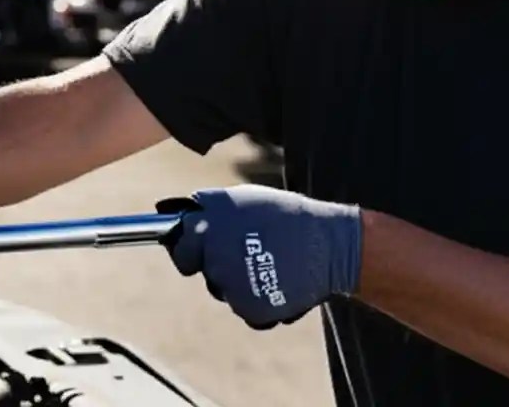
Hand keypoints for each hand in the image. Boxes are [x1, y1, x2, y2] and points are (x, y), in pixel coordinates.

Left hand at [159, 184, 361, 328]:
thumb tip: (181, 212)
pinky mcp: (246, 306)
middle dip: (213, 264)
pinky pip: (244, 308)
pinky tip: (278, 283)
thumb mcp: (244, 199)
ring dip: (237, 282)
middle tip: (241, 257)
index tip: (198, 250)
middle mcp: (212, 251)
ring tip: (269, 264)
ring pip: (222, 289)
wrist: (328, 245)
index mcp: (208, 223)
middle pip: (198, 268)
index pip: (180, 243)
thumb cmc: (288, 217)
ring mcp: (228, 281)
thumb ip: (211, 208)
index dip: (189, 247)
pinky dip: (257, 301)